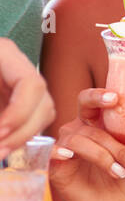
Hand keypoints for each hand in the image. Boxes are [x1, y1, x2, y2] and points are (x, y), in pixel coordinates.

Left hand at [0, 38, 54, 160]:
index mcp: (5, 54)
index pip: (31, 84)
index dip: (19, 112)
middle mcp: (18, 69)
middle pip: (43, 103)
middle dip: (22, 132)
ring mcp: (19, 86)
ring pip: (41, 115)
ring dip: (22, 138)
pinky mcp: (13, 101)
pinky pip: (29, 122)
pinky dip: (17, 137)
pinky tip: (1, 146)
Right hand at [49, 88, 124, 200]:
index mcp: (103, 124)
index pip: (97, 99)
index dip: (103, 93)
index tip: (118, 96)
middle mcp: (83, 130)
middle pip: (86, 108)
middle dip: (98, 101)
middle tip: (115, 103)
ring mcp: (68, 146)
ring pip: (82, 137)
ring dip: (104, 152)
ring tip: (120, 172)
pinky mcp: (57, 167)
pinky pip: (56, 153)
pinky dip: (65, 152)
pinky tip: (71, 157)